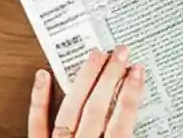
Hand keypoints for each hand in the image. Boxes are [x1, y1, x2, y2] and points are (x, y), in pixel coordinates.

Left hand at [29, 46, 144, 137]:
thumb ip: (126, 137)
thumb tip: (145, 126)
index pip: (121, 123)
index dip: (131, 95)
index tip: (137, 72)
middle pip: (97, 108)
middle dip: (110, 77)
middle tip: (120, 52)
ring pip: (72, 109)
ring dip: (85, 79)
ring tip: (95, 55)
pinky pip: (36, 122)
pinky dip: (40, 99)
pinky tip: (43, 75)